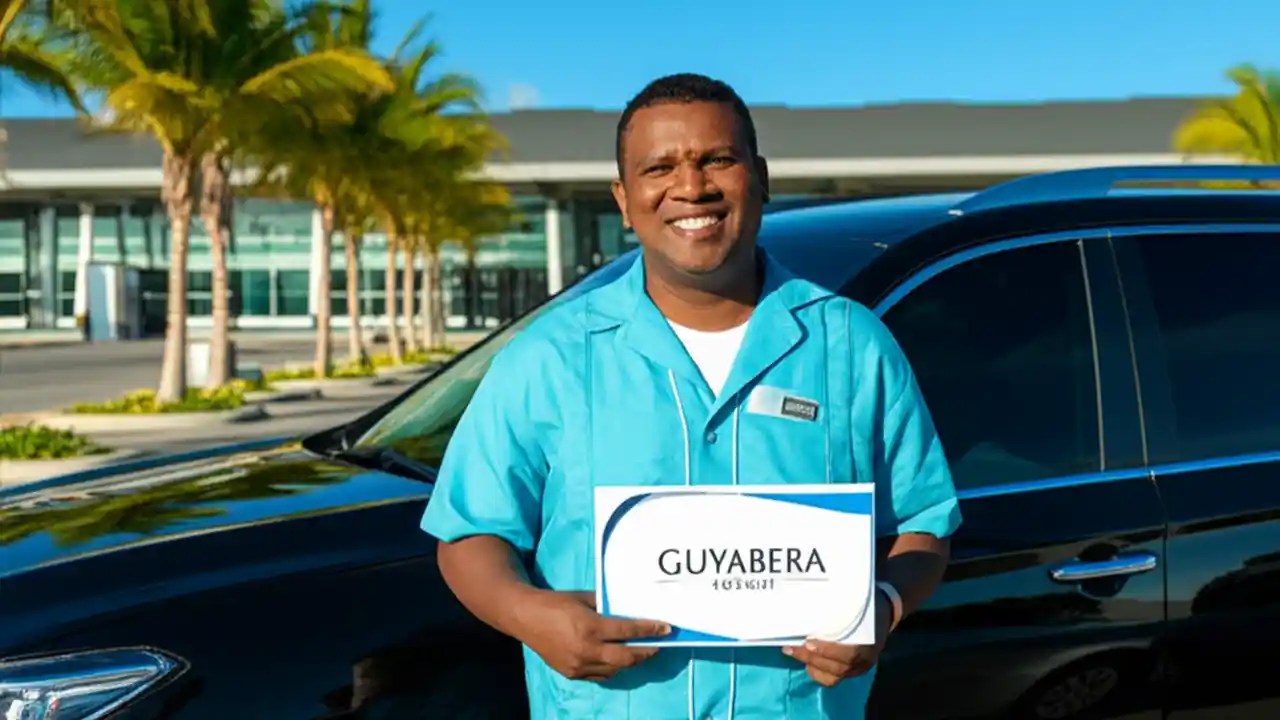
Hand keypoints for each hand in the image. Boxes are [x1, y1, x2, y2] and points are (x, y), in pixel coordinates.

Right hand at [516, 590, 670, 681]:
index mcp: (591, 627)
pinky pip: (599, 675)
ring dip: (630, 662)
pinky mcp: (572, 673)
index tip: (666, 628)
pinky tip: (617, 660)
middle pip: (626, 657)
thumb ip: (606, 606)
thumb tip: (627, 609)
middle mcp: (587, 649)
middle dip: (646, 652)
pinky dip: (612, 668)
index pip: (628, 632)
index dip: (650, 631)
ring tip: (640, 652)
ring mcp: (579, 665)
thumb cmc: (556, 602)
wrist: (525, 617)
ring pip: (614, 669)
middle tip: (658, 645)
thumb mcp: (584, 598)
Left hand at [783, 589, 892, 686]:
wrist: (884, 611)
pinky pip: (831, 679)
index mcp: (870, 640)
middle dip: (810, 657)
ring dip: (810, 664)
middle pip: (837, 666)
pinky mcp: (851, 671)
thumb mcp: (857, 600)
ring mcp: (859, 668)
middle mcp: (866, 658)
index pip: (850, 653)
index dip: (828, 651)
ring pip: (833, 676)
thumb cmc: (867, 602)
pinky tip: (806, 662)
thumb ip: (840, 605)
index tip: (809, 642)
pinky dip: (816, 672)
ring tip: (792, 651)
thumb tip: (811, 599)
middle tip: (790, 646)